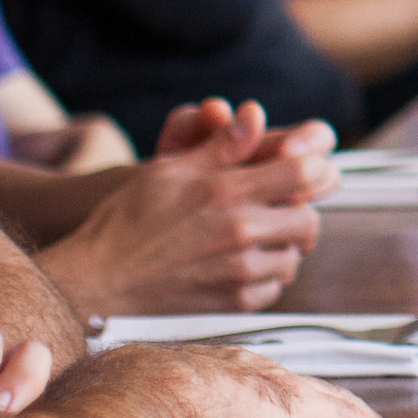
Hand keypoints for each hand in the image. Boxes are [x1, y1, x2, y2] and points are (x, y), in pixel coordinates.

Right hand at [36, 103, 335, 316]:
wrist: (99, 280)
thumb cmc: (129, 218)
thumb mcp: (170, 170)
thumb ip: (221, 146)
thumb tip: (256, 113)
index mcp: (228, 191)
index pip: (306, 172)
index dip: (318, 169)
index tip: (312, 172)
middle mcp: (241, 231)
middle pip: (310, 220)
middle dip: (301, 213)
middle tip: (284, 210)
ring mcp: (239, 271)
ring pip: (293, 258)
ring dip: (283, 248)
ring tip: (257, 239)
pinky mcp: (233, 303)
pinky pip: (274, 289)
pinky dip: (265, 278)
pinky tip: (241, 266)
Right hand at [169, 349, 402, 417]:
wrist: (148, 399)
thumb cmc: (134, 412)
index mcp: (218, 373)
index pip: (264, 387)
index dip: (285, 400)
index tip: (298, 414)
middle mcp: (254, 372)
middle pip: (308, 390)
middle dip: (334, 405)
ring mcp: (279, 389)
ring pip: (336, 403)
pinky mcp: (300, 409)